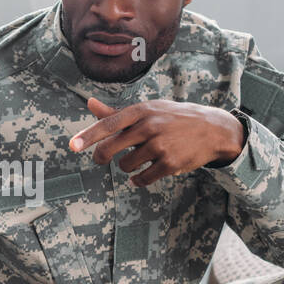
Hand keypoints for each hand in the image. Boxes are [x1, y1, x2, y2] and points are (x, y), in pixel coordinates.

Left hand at [69, 97, 244, 185]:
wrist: (211, 129)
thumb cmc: (172, 118)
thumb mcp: (147, 110)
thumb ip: (116, 113)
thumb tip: (90, 103)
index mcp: (141, 111)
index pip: (108, 124)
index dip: (88, 136)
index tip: (72, 146)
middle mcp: (149, 126)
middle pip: (111, 148)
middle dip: (101, 157)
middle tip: (101, 159)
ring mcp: (160, 146)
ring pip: (125, 165)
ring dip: (127, 167)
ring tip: (139, 159)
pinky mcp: (170, 164)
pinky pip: (142, 179)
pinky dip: (138, 180)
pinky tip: (141, 176)